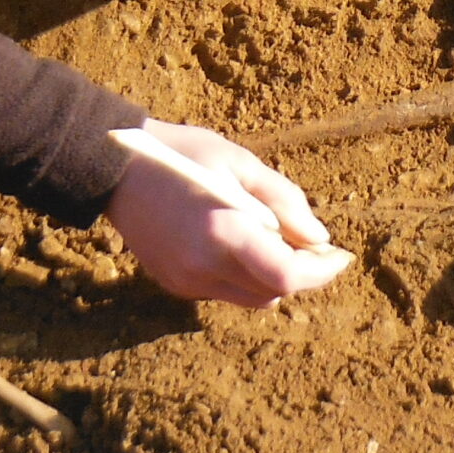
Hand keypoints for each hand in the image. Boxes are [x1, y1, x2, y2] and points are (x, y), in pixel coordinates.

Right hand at [103, 119, 353, 309]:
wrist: (113, 167)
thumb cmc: (181, 154)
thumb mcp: (240, 163)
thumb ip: (284, 201)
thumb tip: (319, 238)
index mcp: (223, 232)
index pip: (287, 276)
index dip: (321, 271)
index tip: (340, 255)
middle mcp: (204, 266)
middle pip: (274, 292)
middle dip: (301, 272)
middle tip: (312, 243)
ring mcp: (186, 280)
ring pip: (252, 298)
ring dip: (272, 277)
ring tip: (270, 237)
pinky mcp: (174, 284)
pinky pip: (225, 291)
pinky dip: (243, 275)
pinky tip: (235, 242)